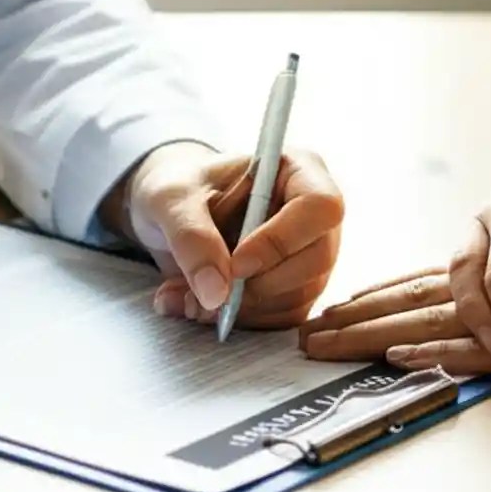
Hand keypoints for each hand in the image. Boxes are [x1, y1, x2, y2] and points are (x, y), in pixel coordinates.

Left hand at [101, 142, 343, 328]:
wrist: (171, 213)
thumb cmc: (179, 189)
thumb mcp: (172, 200)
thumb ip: (192, 238)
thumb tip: (216, 293)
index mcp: (298, 171)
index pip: (319, 206)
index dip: (281, 241)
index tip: (235, 263)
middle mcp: (313, 215)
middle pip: (317, 259)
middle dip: (258, 286)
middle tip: (207, 291)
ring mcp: (309, 255)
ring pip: (299, 297)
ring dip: (240, 309)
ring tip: (186, 298)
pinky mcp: (294, 289)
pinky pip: (281, 319)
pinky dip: (238, 321)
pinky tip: (197, 306)